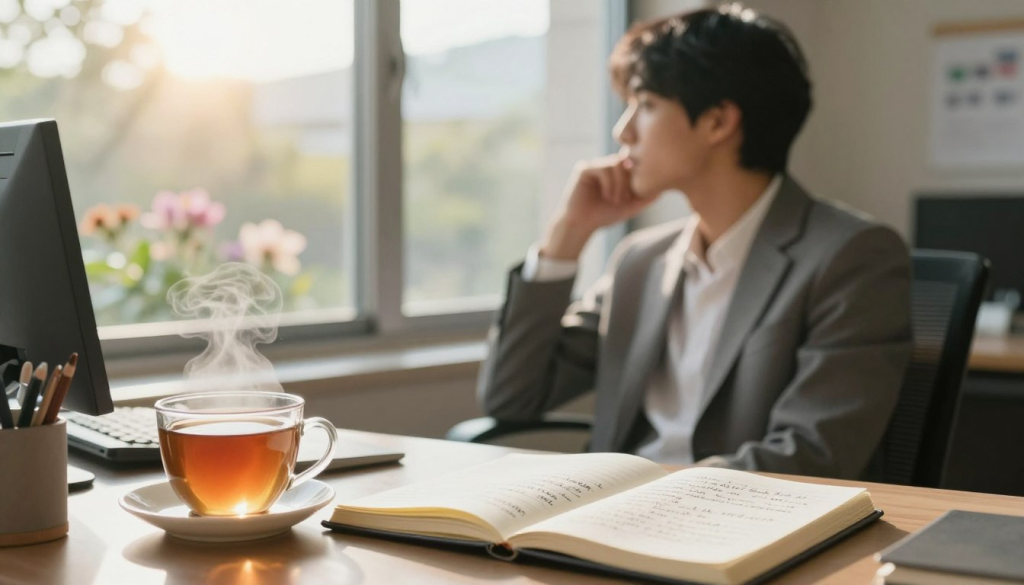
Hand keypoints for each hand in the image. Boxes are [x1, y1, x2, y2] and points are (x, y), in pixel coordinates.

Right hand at [540, 154, 655, 259]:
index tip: (636, 196)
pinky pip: (603, 168)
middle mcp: (607, 166)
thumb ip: (646, 197)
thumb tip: (663, 188)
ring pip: (616, 163)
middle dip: (630, 181)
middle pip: (627, 161)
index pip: (635, 164)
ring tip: (616, 200)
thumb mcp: (631, 207)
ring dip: (620, 183)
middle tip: (627, 199)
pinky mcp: (585, 169)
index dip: (639, 177)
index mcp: (618, 172)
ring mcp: (596, 165)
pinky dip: (609, 183)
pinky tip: (607, 197)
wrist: (582, 225)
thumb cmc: (605, 216)